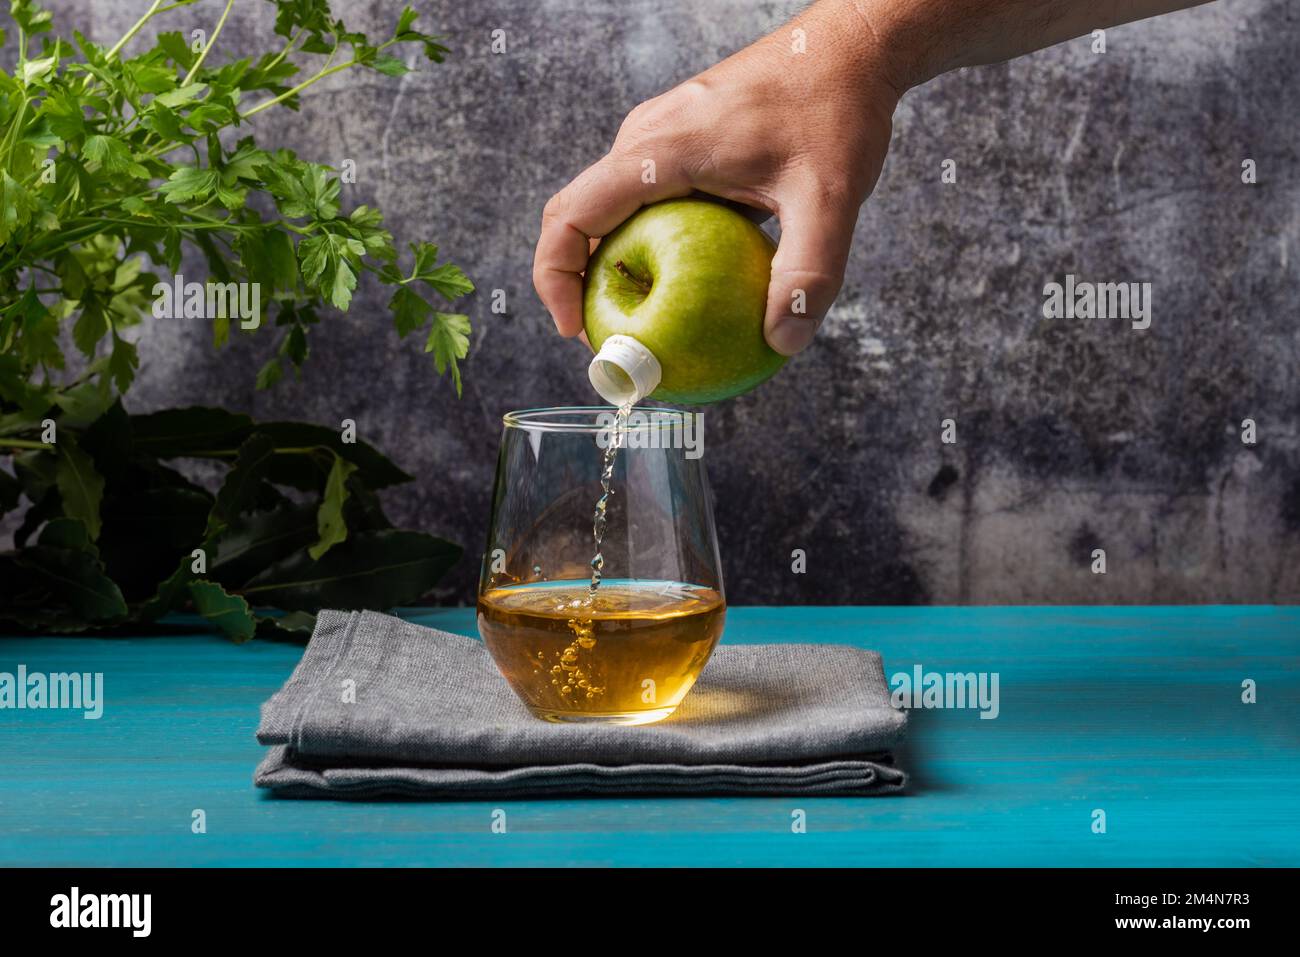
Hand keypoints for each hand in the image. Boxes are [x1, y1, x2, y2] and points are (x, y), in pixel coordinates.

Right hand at [532, 0, 902, 356]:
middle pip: (580, 219)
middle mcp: (646, 139)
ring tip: (649, 325)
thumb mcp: (831, 199)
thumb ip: (808, 273)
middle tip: (617, 343)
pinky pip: (646, 201)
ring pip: (612, 211)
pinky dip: (650, 248)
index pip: (571, 215)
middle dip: (581, 288)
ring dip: (617, 268)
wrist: (851, 49)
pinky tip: (690, 287)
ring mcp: (660, 138)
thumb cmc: (838, 109)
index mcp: (660, 149)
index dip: (554, 278)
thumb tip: (784, 342)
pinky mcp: (682, 144)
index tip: (574, 329)